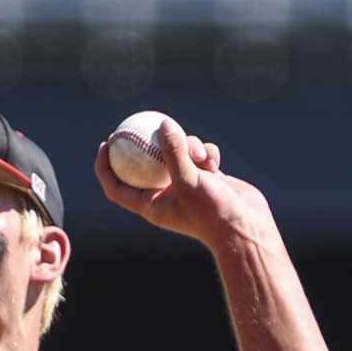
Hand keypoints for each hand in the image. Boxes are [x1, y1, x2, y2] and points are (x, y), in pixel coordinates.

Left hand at [93, 120, 278, 249]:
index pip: (118, 188)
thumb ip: (174, 152)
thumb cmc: (213, 212)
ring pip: (177, 154)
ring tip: (199, 154)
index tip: (106, 143)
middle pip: (145, 165)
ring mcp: (187, 186)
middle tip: (137, 122)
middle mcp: (166, 196)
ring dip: (188, 145)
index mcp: (151, 205)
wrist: (244, 227)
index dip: (106, 167)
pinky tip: (214, 159)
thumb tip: (163, 124)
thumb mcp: (189, 180)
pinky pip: (199, 155)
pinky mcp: (206, 178)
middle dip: (145, 143)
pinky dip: (206, 152)